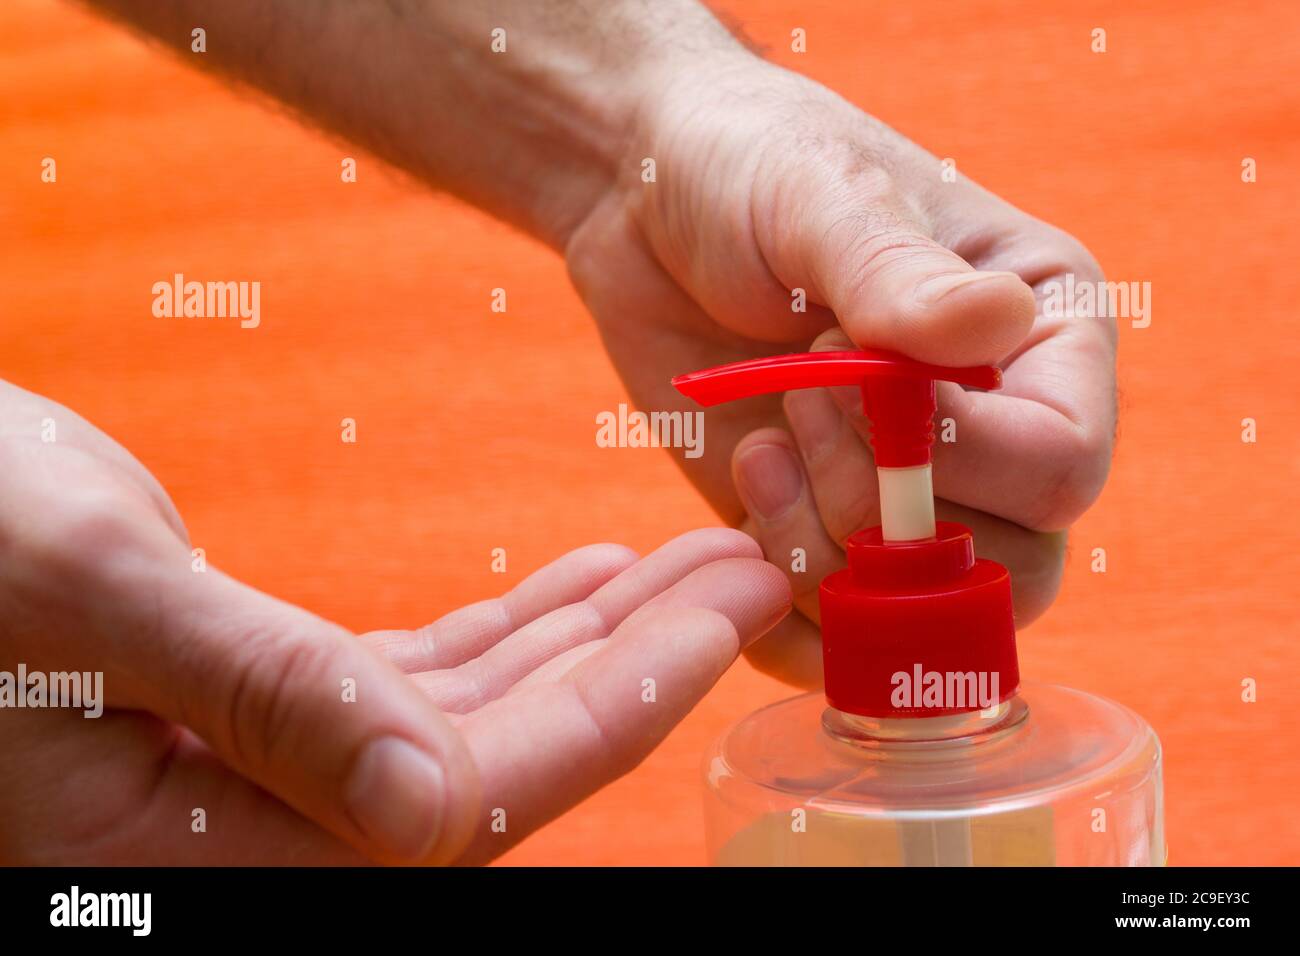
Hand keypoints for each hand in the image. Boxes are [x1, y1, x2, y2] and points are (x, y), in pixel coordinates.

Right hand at [0, 382, 789, 863]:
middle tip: (750, 571)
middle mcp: (242, 837)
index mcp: (194, 854)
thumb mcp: (84, 596)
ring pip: (469, 716)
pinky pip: (416, 682)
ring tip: (691, 562)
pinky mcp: (261, 712)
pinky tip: (585, 584)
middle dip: (632, 666)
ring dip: (586, 639)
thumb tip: (426, 809)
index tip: (720, 619)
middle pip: (492, 762)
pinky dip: (509, 629)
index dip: (607, 711)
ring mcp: (257, 775)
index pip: (458, 801)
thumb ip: (258, 698)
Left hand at [566, 55, 1114, 684]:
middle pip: (1014, 572)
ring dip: (824, 549)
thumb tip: (996, 326)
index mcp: (1043, 338)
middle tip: (801, 405)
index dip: (963, 456)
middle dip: (883, 513)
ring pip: (923, 618)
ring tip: (764, 442)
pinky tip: (745, 485)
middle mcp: (1000, 433)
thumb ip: (896, 272)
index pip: (1063, 464)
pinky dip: (782, 596)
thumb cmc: (748, 172)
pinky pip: (838, 639)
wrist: (646, 211)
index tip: (855, 377)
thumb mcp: (818, 198)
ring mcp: (915, 499)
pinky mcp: (828, 537)